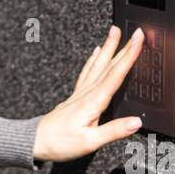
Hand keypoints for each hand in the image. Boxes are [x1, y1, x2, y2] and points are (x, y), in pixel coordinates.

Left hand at [32, 25, 145, 163]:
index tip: (138, 40)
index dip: (129, 56)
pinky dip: (93, 60)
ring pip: (97, 65)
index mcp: (93, 101)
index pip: (115, 74)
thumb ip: (114, 131)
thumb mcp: (90, 141)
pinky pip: (86, 72)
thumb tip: (136, 122)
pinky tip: (96, 53)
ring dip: (107, 47)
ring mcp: (80, 93)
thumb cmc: (59, 142)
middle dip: (122, 46)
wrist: (36, 142)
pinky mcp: (75, 97)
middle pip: (108, 65)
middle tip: (133, 30)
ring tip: (114, 32)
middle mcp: (87, 93)